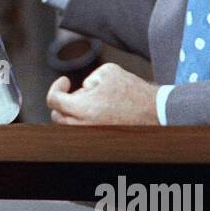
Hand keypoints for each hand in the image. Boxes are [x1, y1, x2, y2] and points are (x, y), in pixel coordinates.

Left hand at [46, 64, 160, 124]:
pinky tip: (100, 110)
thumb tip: (84, 89)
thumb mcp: (108, 71)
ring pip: (69, 126)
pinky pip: (82, 131)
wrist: (156, 112)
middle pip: (57, 116)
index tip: (66, 81)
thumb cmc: (134, 91)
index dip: (56, 87)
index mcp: (82, 108)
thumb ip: (89, 78)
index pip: (53, 101)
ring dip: (74, 112)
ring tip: (94, 100)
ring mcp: (91, 135)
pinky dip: (84, 120)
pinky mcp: (100, 139)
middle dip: (64, 101)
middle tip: (80, 91)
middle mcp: (83, 126)